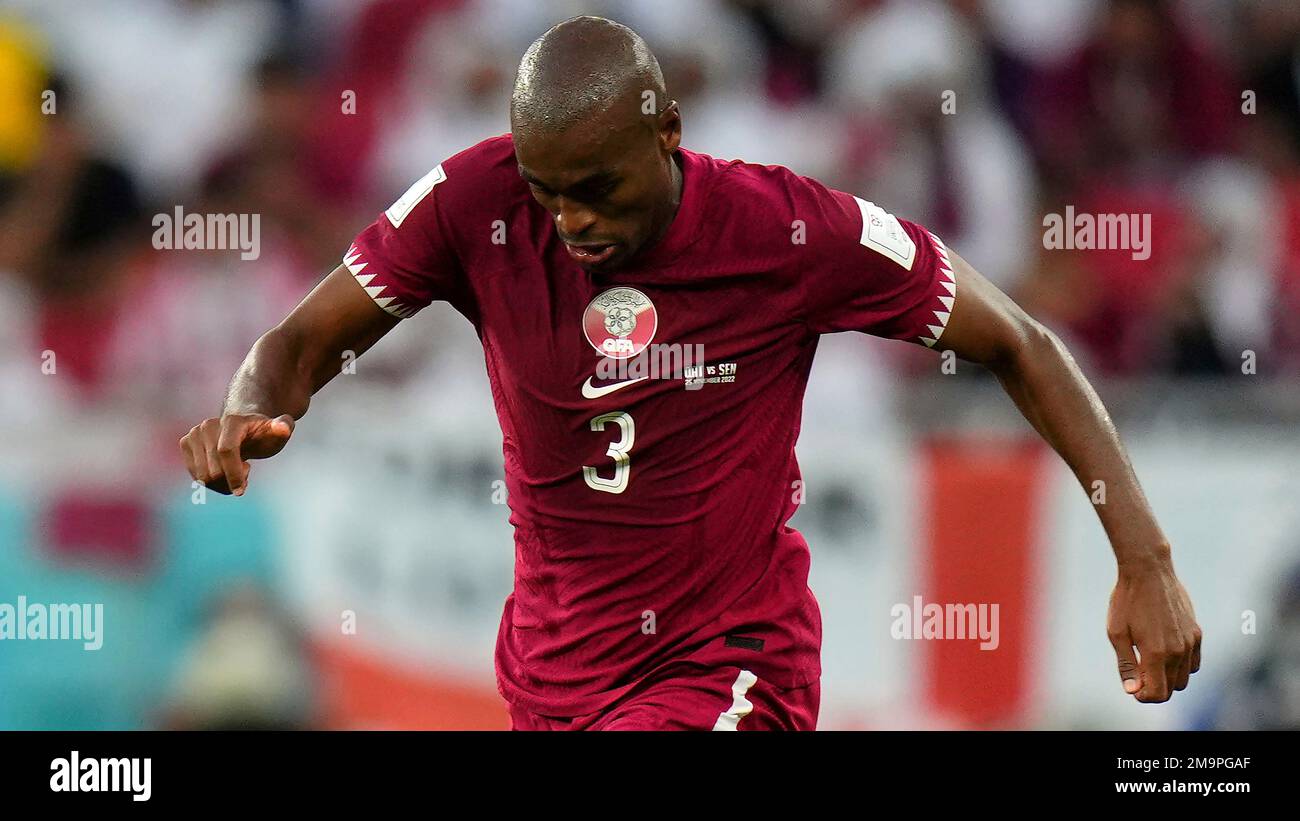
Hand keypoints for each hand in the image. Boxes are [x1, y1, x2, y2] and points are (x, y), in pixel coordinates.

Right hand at [179, 414, 294, 495]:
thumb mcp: (278, 433)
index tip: (242, 490)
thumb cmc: (262, 434)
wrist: (243, 429)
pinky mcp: (185, 442)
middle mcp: (209, 425)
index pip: (226, 451)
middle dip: (230, 480)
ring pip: (202, 476)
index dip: (233, 473)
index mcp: (232, 421)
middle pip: (213, 469)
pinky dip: (211, 482)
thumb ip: (284, 428)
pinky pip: (195, 475)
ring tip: (235, 470)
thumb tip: (283, 428)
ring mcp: (195, 433)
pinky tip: (222, 470)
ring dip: (221, 484)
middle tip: (246, 471)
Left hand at [1107, 559, 1201, 702]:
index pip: (1158, 694)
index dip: (1144, 696)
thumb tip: (1132, 690)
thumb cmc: (1126, 601)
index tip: (1134, 687)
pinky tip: (1164, 650)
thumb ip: (1126, 664)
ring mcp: (1191, 641)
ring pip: (1185, 677)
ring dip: (1168, 676)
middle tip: (1138, 672)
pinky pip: (1194, 662)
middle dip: (1155, 687)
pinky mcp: (1197, 632)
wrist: (1148, 571)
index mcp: (1156, 653)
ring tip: (1149, 659)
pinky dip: (1181, 664)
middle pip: (1172, 688)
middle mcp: (1178, 650)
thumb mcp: (1116, 633)